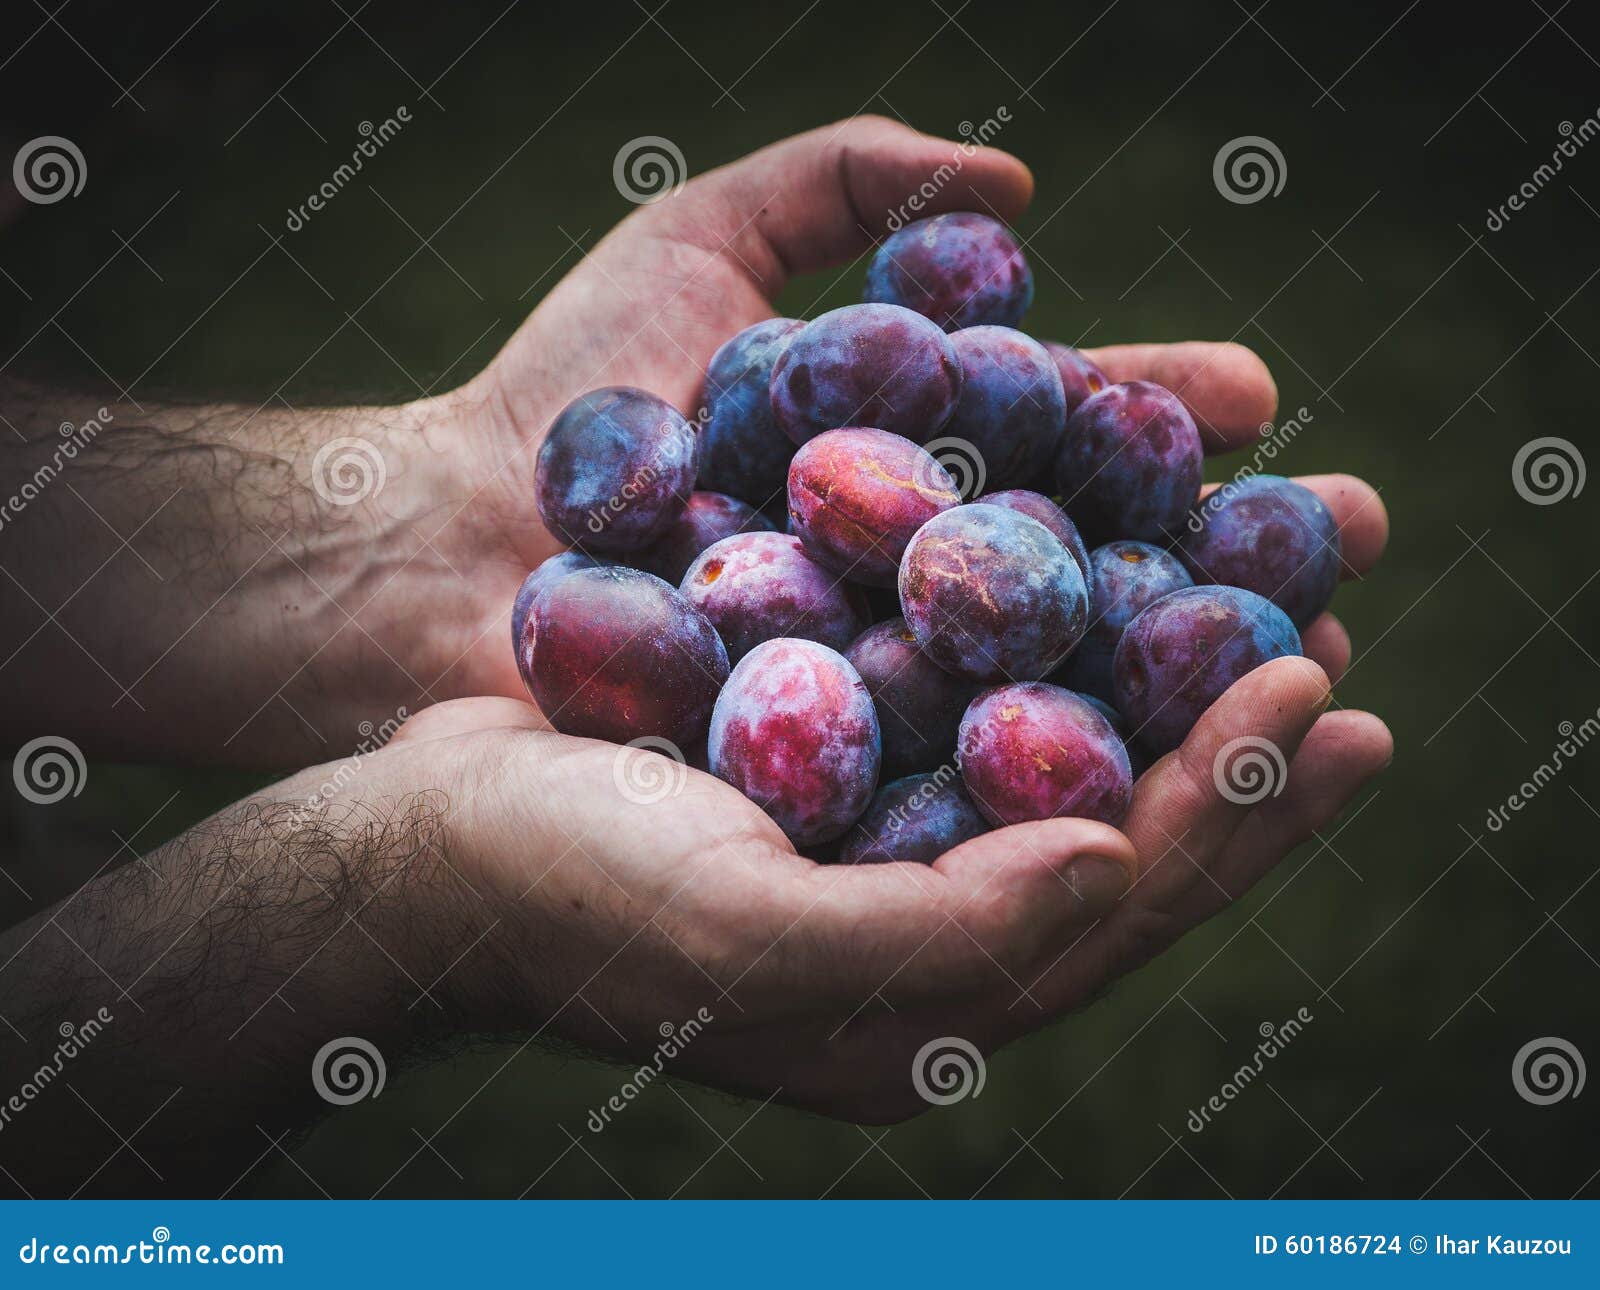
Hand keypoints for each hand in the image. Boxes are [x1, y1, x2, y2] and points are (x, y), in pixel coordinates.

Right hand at [0, 623, 1386, 1194]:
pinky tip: (1089, 544)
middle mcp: (920, 921)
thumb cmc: (565, 894)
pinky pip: (964, 681)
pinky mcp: (830, 750)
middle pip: (1117, 828)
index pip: (1119, 908)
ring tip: (1258, 589)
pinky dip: (1039, 620)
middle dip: (1237, 745)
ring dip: (1155, 666)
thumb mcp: (747, 935)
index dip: (1236, 810)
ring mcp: (876, 832)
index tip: (1333, 697)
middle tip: (1342, 638)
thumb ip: (939, 941)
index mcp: (922, 998)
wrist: (413, 836)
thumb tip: (1118, 869)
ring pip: (1053, 747)